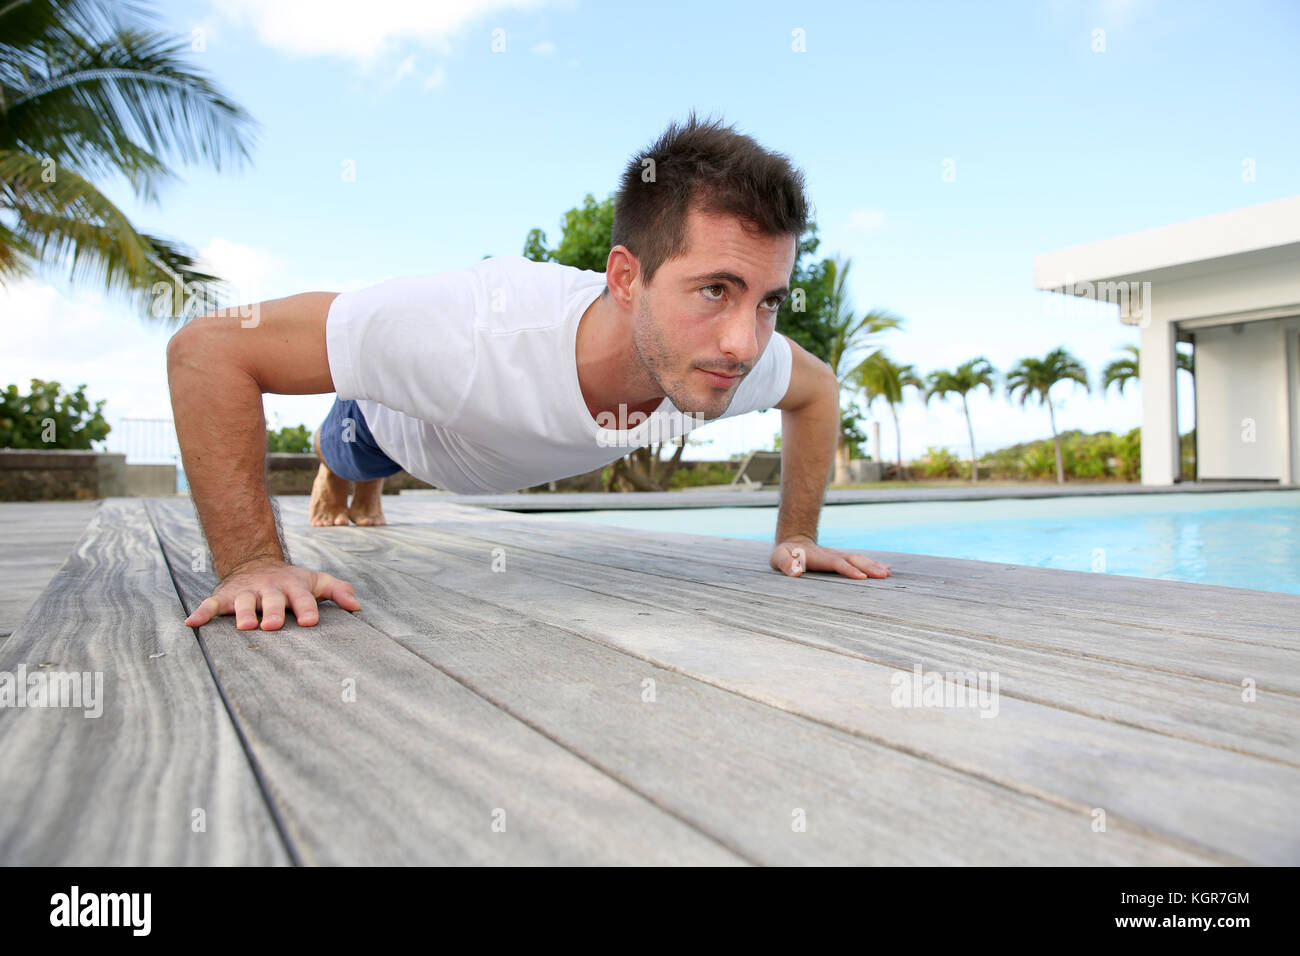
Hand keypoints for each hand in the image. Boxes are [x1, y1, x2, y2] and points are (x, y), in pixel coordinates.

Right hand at [183, 557, 361, 630]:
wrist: (256, 564)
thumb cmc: (291, 582)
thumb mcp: (315, 582)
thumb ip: (337, 591)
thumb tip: (357, 606)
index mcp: (292, 587)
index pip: (302, 598)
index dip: (306, 608)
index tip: (310, 621)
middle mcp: (268, 589)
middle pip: (271, 601)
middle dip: (272, 612)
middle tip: (273, 625)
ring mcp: (245, 593)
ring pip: (243, 603)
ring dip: (243, 613)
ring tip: (244, 626)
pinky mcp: (224, 597)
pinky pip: (211, 605)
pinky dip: (202, 613)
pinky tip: (192, 624)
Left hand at [769, 535, 891, 579]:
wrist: (791, 543)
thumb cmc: (784, 555)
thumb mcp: (779, 559)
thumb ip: (786, 564)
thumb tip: (796, 571)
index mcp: (819, 557)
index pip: (836, 563)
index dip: (849, 570)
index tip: (862, 578)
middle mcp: (832, 555)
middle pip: (853, 560)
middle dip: (869, 567)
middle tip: (885, 575)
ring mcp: (838, 556)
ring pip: (859, 559)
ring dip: (874, 565)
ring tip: (889, 572)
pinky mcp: (841, 559)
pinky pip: (859, 561)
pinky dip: (873, 564)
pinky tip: (886, 569)